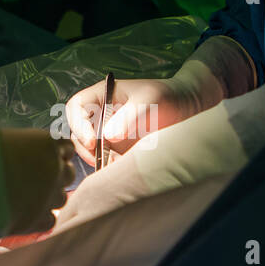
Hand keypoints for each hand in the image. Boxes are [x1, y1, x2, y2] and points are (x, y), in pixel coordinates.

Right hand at [0, 128, 75, 233]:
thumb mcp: (1, 138)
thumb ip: (25, 146)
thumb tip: (32, 154)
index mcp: (46, 143)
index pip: (66, 149)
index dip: (53, 154)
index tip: (39, 159)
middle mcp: (53, 169)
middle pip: (67, 173)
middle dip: (53, 175)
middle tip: (31, 179)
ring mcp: (47, 196)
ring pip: (60, 198)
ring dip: (47, 197)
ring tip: (22, 197)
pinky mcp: (36, 221)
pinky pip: (50, 220)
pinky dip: (39, 217)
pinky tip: (22, 212)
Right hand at [65, 77, 201, 166]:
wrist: (188, 112)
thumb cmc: (168, 97)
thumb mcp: (151, 100)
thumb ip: (130, 115)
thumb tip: (108, 136)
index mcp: (101, 96)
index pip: (76, 107)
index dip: (79, 124)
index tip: (92, 141)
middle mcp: (99, 117)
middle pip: (77, 133)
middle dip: (86, 148)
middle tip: (103, 158)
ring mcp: (107, 136)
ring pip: (89, 152)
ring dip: (99, 161)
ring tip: (119, 163)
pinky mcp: (116, 153)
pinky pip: (104, 163)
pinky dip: (110, 169)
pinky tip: (125, 168)